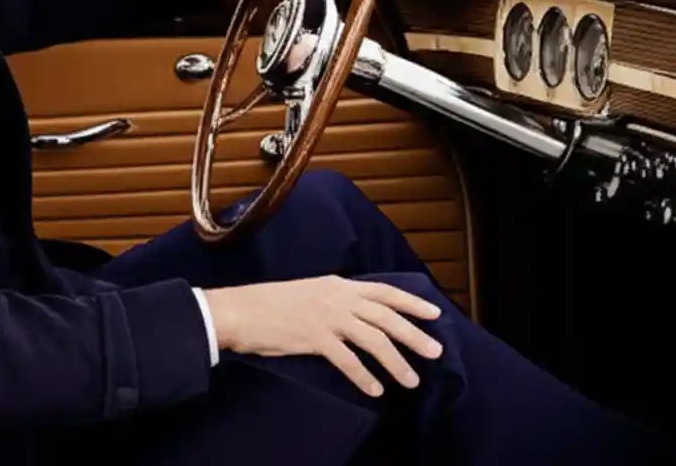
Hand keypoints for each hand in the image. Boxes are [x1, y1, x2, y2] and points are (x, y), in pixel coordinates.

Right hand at [202, 275, 443, 396]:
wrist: (240, 310)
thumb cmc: (270, 303)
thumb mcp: (310, 291)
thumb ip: (335, 300)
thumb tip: (358, 314)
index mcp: (338, 285)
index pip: (385, 292)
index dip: (412, 303)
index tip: (435, 314)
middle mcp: (338, 298)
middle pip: (387, 317)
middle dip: (414, 335)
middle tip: (436, 352)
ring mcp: (327, 318)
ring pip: (374, 340)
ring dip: (396, 362)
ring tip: (411, 380)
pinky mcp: (315, 338)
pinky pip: (348, 361)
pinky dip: (364, 377)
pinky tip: (376, 390)